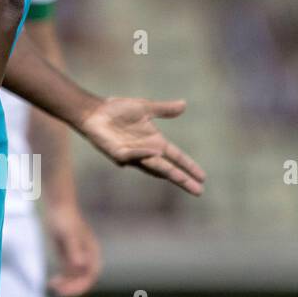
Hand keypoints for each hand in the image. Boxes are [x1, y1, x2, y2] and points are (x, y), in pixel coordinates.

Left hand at [43, 202, 101, 296]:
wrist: (57, 207)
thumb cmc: (64, 218)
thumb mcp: (68, 234)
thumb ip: (74, 249)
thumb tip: (80, 265)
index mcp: (92, 253)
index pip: (90, 275)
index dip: (80, 286)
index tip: (66, 290)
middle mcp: (87, 257)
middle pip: (83, 279)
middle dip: (72, 287)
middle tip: (58, 291)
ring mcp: (77, 257)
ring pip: (74, 278)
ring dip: (66, 285)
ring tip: (52, 286)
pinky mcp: (68, 255)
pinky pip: (67, 272)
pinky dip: (62, 279)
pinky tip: (52, 282)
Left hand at [78, 97, 205, 195]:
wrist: (94, 111)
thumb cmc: (117, 110)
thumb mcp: (145, 108)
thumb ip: (164, 109)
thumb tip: (184, 105)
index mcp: (155, 142)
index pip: (177, 157)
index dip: (189, 166)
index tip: (203, 177)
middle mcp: (146, 151)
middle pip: (168, 168)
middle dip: (182, 179)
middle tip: (199, 191)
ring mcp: (132, 155)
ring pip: (153, 167)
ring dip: (167, 173)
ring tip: (182, 180)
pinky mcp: (118, 153)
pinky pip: (132, 155)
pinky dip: (143, 154)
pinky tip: (155, 153)